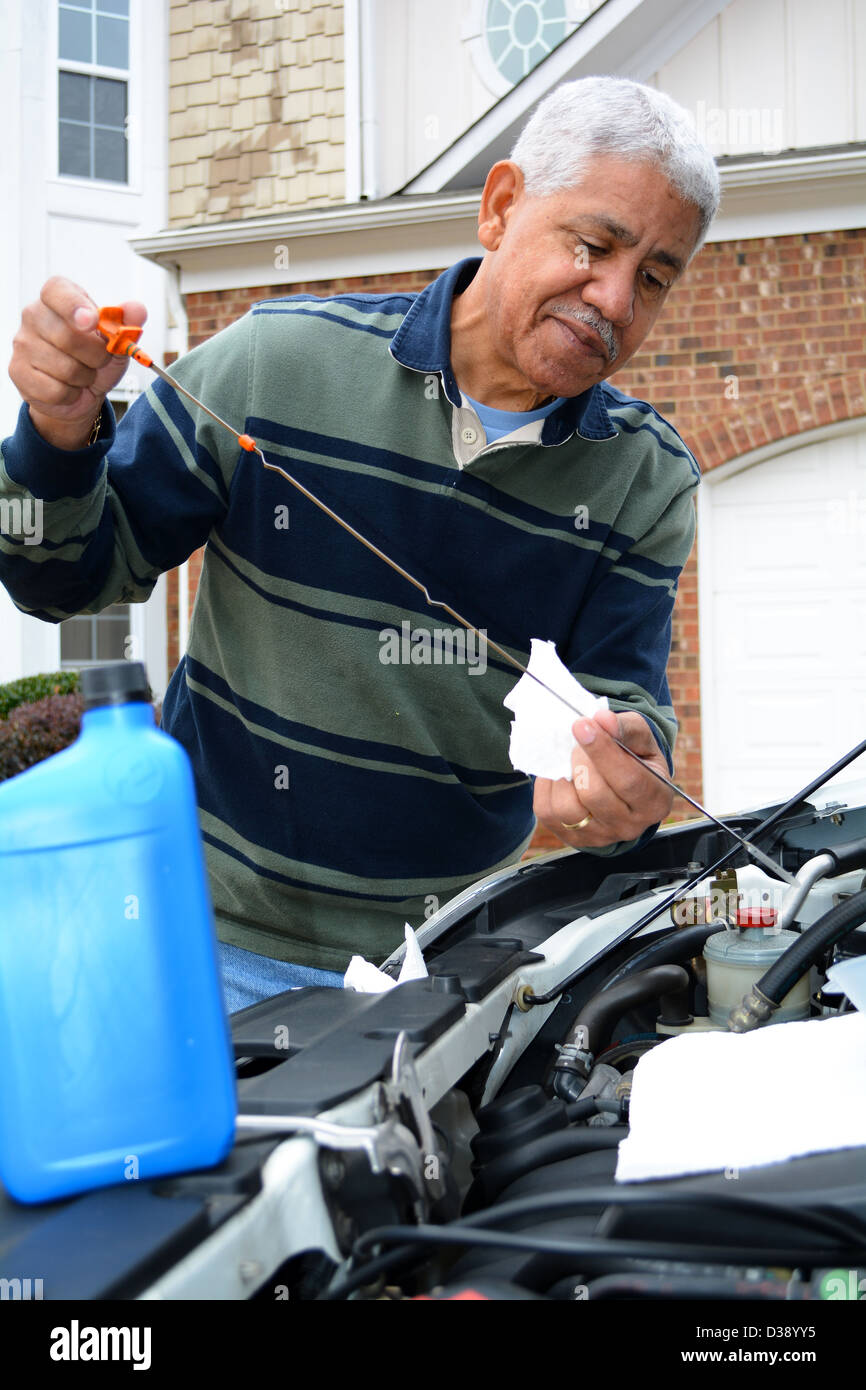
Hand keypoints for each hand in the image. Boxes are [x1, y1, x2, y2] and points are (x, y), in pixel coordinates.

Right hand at [9, 277, 146, 449]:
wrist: (79, 392)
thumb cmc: (95, 359)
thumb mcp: (117, 340)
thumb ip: (128, 323)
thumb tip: (136, 310)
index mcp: (57, 298)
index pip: (58, 290)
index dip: (75, 305)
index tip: (92, 321)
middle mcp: (34, 315)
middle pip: (69, 336)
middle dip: (96, 356)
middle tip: (99, 360)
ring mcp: (23, 343)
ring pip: (65, 368)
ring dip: (85, 378)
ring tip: (82, 374)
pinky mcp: (18, 372)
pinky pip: (55, 390)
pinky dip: (71, 395)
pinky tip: (68, 388)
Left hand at [533, 708, 673, 849]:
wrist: (624, 785)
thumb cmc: (635, 758)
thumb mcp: (640, 737)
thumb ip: (624, 726)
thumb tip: (602, 720)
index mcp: (655, 800)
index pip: (628, 780)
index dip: (602, 751)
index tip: (581, 725)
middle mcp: (630, 825)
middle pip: (594, 794)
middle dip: (580, 761)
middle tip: (578, 741)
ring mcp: (600, 836)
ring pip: (567, 808)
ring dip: (562, 776)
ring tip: (570, 759)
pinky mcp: (573, 838)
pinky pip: (547, 812)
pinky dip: (548, 787)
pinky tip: (560, 774)